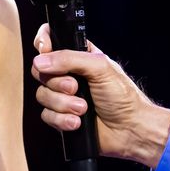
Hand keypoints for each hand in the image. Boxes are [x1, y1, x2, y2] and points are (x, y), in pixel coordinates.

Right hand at [30, 23, 169, 169]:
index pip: (50, 40)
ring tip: (83, 108)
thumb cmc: (123, 96)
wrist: (129, 130)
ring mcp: (63, 96)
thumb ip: (69, 59)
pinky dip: (62, 119)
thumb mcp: (100, 68)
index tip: (45, 50)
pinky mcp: (61, 116)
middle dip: (57, 82)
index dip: (43, 44)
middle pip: (41, 71)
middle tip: (75, 87)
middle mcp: (68, 74)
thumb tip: (40, 61)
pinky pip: (47, 115)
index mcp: (78, 56)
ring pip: (42, 95)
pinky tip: (78, 122)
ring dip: (63, 104)